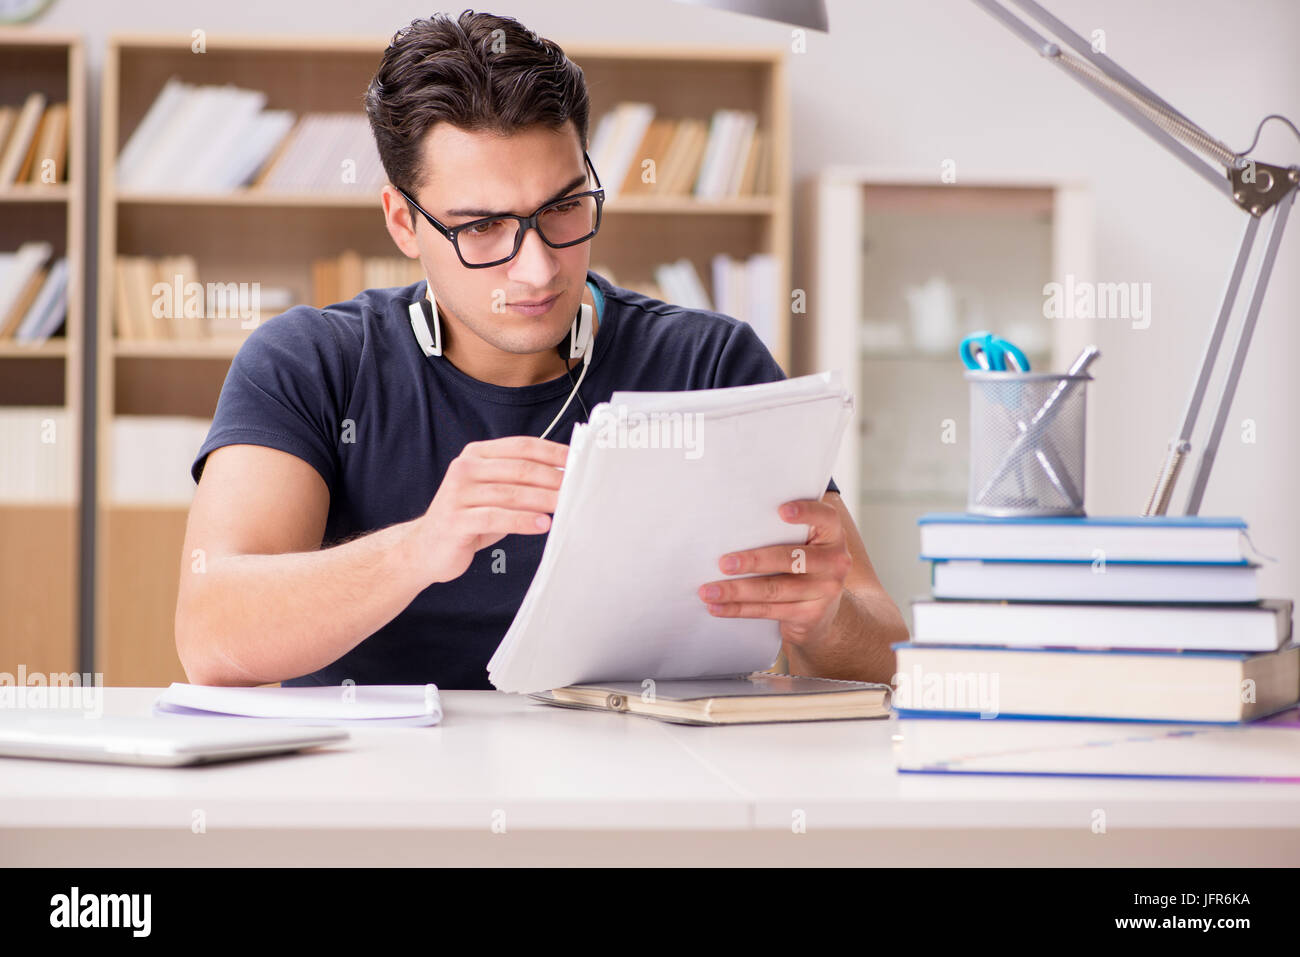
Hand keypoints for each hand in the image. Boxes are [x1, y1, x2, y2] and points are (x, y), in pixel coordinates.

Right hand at [417, 436, 567, 585]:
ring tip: (566, 506)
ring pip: (510, 493)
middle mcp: (465, 468)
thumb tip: (564, 478)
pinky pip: (495, 518)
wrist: (427, 547)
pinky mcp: (455, 520)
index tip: (578, 462)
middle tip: (577, 488)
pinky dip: (522, 521)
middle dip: (552, 479)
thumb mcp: (494, 493)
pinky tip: (542, 525)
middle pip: (519, 469)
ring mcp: (457, 493)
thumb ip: (519, 482)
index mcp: (476, 454)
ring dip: (542, 500)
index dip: (552, 453)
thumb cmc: (469, 518)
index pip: (521, 446)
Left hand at [696, 498, 851, 649]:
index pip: (825, 517)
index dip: (806, 512)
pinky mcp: (810, 615)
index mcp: (832, 535)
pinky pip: (768, 611)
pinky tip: (717, 607)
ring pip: (774, 589)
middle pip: (790, 559)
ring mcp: (825, 591)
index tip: (781, 511)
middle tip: (723, 563)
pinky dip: (738, 609)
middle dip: (753, 561)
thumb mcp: (804, 543)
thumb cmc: (802, 564)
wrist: (823, 610)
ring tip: (708, 590)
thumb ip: (782, 531)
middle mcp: (835, 562)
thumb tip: (732, 523)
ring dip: (736, 590)